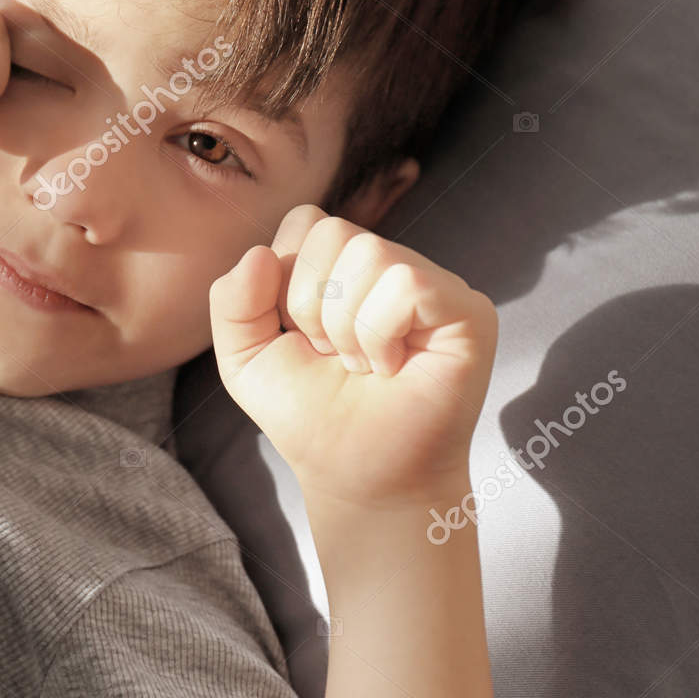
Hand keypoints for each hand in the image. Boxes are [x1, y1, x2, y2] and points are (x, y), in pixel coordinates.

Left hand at [208, 203, 496, 510]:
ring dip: (346, 327)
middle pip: (332, 231)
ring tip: (363, 366)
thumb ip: (231, 301)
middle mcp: (389, 265)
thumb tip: (262, 253)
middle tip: (335, 357)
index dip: (286, 285)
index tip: (301, 338)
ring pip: (370, 253)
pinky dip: (380, 332)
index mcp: (341, 266)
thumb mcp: (244, 358)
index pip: (306, 221)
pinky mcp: (468, 311)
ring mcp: (432, 284)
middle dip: (311, 307)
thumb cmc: (310, 417)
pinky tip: (391, 368)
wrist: (355, 476)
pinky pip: (408, 283)